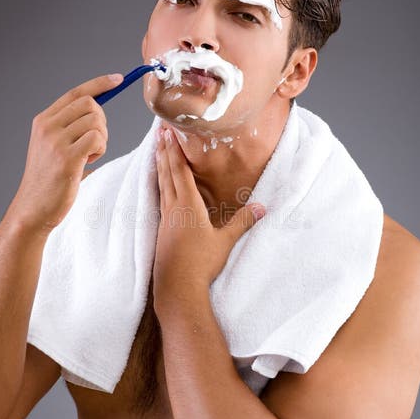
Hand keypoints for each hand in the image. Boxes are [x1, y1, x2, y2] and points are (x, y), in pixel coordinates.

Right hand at [9, 72, 122, 233]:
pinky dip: (100, 149)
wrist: (34, 209)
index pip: (76, 93)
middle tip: (96, 142)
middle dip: (102, 121)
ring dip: (102, 138)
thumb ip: (70, 128)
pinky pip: (97, 139)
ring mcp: (55, 141)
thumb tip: (97, 111)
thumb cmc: (49, 181)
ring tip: (89, 155)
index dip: (99, 84)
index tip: (118, 79)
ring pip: (96, 121)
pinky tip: (89, 161)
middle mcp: (47, 126)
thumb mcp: (53, 147)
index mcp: (43, 121)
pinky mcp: (66, 157)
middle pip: (90, 104)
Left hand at [153, 124, 265, 307]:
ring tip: (156, 151)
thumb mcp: (225, 241)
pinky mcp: (161, 231)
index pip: (180, 170)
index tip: (168, 131)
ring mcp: (164, 219)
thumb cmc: (202, 263)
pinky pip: (159, 199)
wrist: (177, 287)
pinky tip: (159, 185)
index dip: (174, 149)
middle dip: (164, 151)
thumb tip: (262, 207)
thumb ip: (243, 221)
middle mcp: (172, 207)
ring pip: (161, 185)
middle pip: (166, 173)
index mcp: (187, 205)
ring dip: (159, 165)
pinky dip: (159, 185)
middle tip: (158, 132)